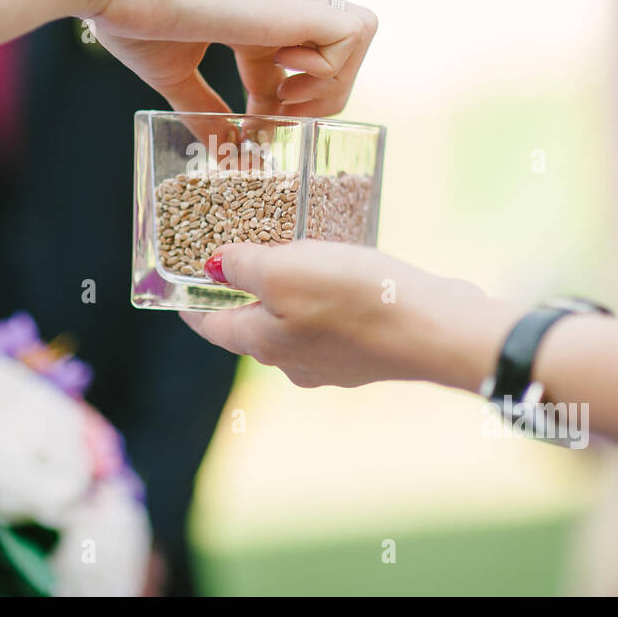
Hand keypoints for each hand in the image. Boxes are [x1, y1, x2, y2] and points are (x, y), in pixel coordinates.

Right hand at [83, 0, 376, 115]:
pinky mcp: (289, 7)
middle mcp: (275, 11)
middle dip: (322, 97)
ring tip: (286, 103)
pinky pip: (352, 31)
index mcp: (250, 22)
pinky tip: (284, 83)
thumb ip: (201, 110)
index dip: (290, 106)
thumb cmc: (130, 16)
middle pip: (339, 48)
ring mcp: (285, 6)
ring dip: (334, 82)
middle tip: (281, 120)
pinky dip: (332, 69)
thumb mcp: (173, 75)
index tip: (254, 130)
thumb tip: (220, 150)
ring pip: (357, 34)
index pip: (298, 62)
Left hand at [179, 241, 522, 388]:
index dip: (191, 303)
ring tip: (294, 254)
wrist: (437, 330)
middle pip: (253, 325)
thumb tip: (214, 265)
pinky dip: (328, 298)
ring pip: (295, 323)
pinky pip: (335, 321)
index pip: (211, 326)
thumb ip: (243, 265)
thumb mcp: (284, 269)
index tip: (180, 285)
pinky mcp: (370, 352)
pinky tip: (344, 273)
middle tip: (239, 254)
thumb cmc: (356, 300)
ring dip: (289, 293)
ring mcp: (334, 362)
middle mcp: (294, 362)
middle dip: (243, 292)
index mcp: (263, 344)